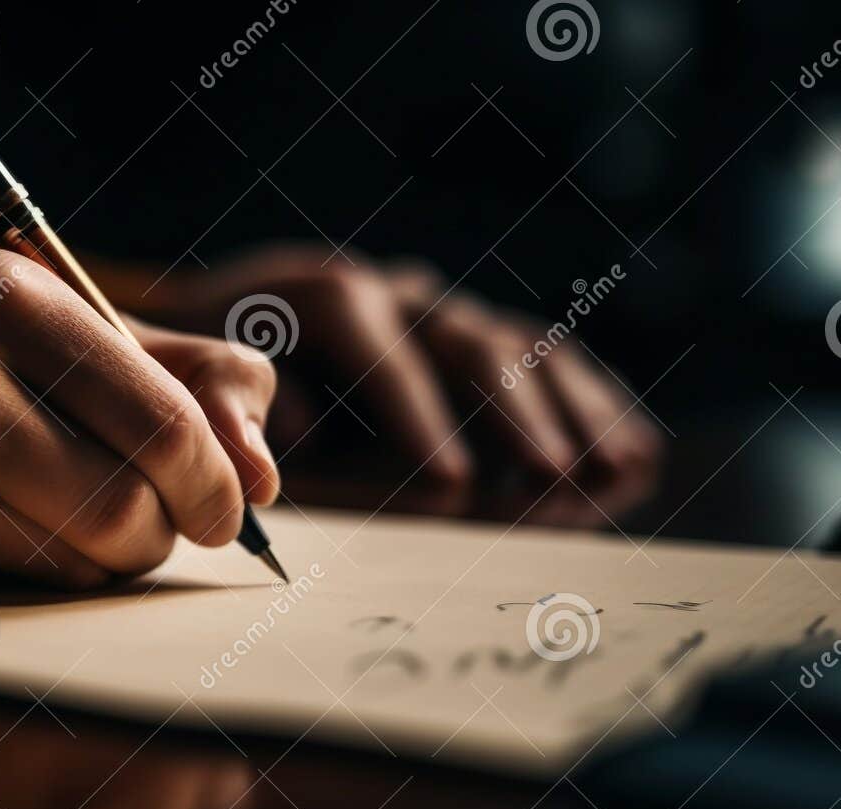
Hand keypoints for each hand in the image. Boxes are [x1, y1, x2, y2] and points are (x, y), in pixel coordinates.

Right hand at [0, 250, 277, 588]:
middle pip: (125, 515)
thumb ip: (192, 379)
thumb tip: (266, 478)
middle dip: (155, 533)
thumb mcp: (64, 328)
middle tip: (138, 515)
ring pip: (74, 571)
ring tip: (45, 507)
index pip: (165, 424)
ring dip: (93, 562)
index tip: (224, 509)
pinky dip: (22, 581)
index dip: (216, 486)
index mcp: (8, 296)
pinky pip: (9, 601)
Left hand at [135, 245, 660, 495]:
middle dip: (511, 415)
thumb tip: (293, 439)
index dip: (414, 412)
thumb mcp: (208, 379)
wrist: (223, 320)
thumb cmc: (214, 367)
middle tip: (550, 478)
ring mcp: (444, 314)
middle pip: (466, 342)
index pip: (377, 345)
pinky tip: (632, 454)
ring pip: (523, 348)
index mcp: (324, 297)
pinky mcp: (473, 337)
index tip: (449, 482)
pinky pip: (546, 363)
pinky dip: (590, 407)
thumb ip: (240, 411)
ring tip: (616, 469)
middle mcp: (396, 295)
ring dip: (572, 411)